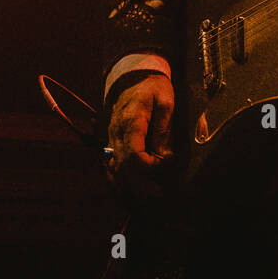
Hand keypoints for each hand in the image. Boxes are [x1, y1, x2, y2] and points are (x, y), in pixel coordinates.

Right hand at [106, 73, 174, 200]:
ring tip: (145, 203)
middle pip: (122, 169)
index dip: (150, 167)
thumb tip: (165, 155)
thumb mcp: (166, 101)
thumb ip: (164, 129)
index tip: (167, 164)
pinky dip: (119, 182)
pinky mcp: (110, 143)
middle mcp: (115, 134)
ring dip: (127, 189)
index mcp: (131, 122)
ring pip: (113, 172)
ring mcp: (110, 139)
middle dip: (140, 186)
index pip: (133, 155)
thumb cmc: (152, 86)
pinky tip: (130, 195)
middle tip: (159, 196)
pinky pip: (110, 167)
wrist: (131, 75)